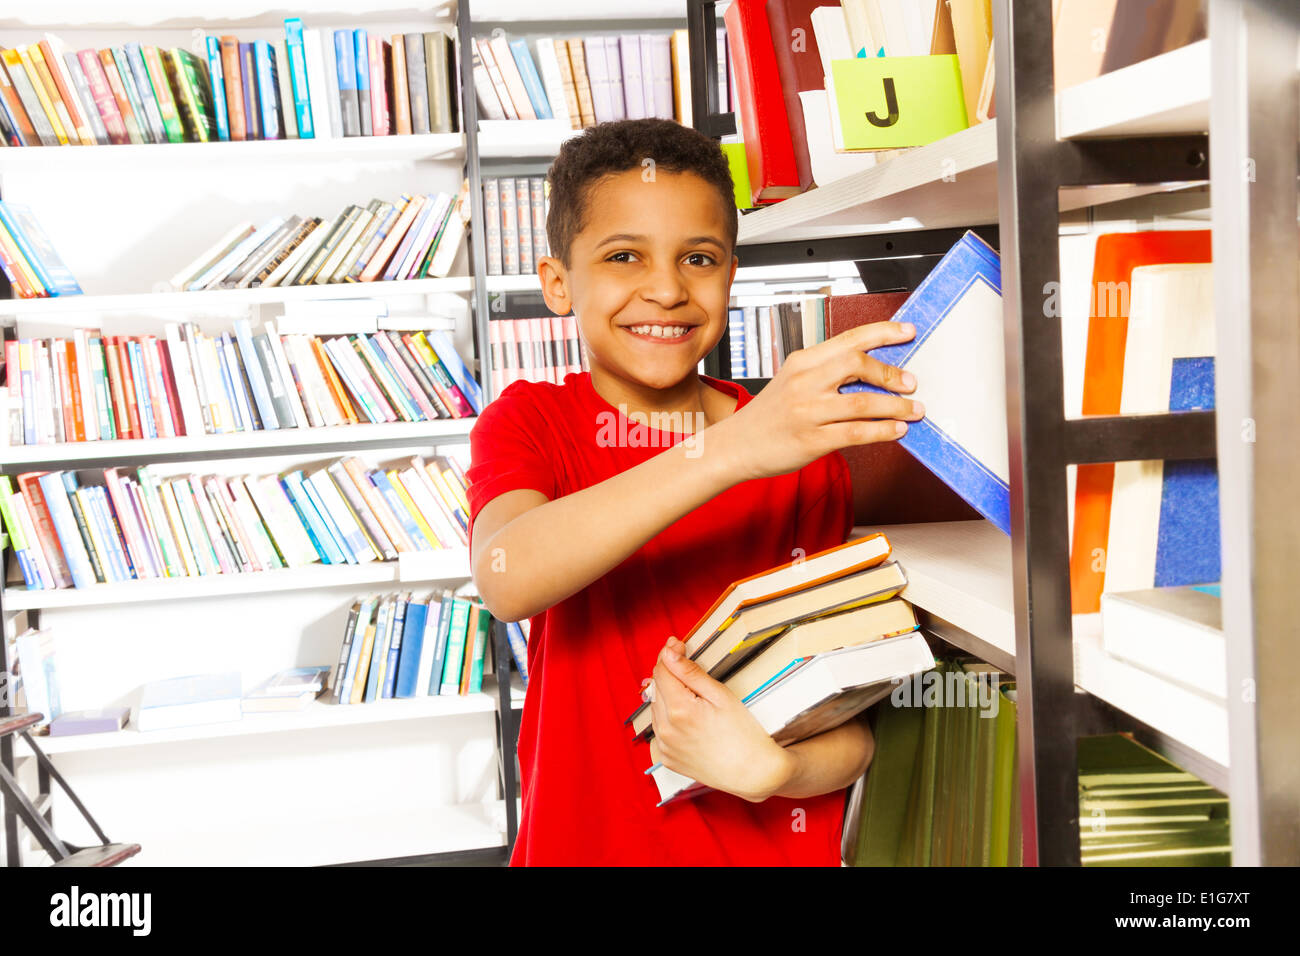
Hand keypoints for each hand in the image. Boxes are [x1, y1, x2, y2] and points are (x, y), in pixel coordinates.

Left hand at [647, 637, 796, 802]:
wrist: (753, 772)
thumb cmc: (744, 733)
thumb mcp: (721, 695)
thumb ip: (690, 673)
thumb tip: (669, 653)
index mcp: (679, 710)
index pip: (661, 671)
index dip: (669, 654)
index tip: (679, 645)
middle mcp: (666, 730)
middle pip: (656, 688)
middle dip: (669, 674)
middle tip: (689, 669)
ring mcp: (665, 747)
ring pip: (655, 709)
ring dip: (667, 697)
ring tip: (692, 698)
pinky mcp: (667, 759)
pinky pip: (660, 730)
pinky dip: (669, 719)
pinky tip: (689, 719)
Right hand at [713, 321, 925, 481]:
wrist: (735, 446)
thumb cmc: (769, 415)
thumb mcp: (792, 381)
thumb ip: (826, 372)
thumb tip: (874, 370)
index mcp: (803, 361)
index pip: (849, 339)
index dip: (883, 333)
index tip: (908, 332)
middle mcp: (805, 382)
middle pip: (857, 363)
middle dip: (890, 372)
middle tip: (911, 382)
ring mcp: (807, 411)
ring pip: (862, 402)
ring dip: (896, 406)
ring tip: (914, 410)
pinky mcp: (811, 440)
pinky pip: (856, 432)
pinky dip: (882, 431)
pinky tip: (896, 430)